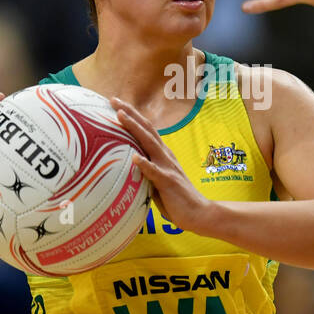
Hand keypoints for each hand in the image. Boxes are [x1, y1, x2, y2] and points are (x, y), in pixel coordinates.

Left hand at [110, 96, 212, 233]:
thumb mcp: (158, 181)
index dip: (132, 116)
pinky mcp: (168, 182)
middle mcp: (165, 156)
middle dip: (130, 113)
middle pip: (146, 129)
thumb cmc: (176, 200)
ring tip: (120, 116)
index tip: (116, 103)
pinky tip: (134, 157)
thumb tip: (128, 168)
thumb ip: (146, 171)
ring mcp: (167, 167)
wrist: (199, 213)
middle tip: (113, 99)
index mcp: (162, 154)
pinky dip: (144, 164)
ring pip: (149, 144)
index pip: (146, 130)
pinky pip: (155, 172)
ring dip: (134, 129)